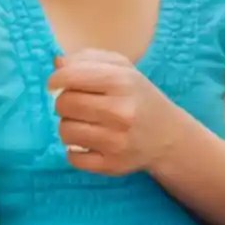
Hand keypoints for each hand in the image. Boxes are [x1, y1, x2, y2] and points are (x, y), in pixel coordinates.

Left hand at [50, 50, 184, 175]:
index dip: (56, 79)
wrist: (168, 136)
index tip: (57, 83)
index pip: (70, 77)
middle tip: (78, 105)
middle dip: (65, 103)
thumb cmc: (139, 97)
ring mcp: (116, 141)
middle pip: (64, 104)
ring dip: (69, 126)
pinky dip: (75, 151)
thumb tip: (58, 64)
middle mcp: (120, 112)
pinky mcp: (112, 165)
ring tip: (85, 124)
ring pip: (65, 131)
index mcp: (122, 82)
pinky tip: (89, 144)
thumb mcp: (123, 69)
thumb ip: (89, 59)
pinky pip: (72, 158)